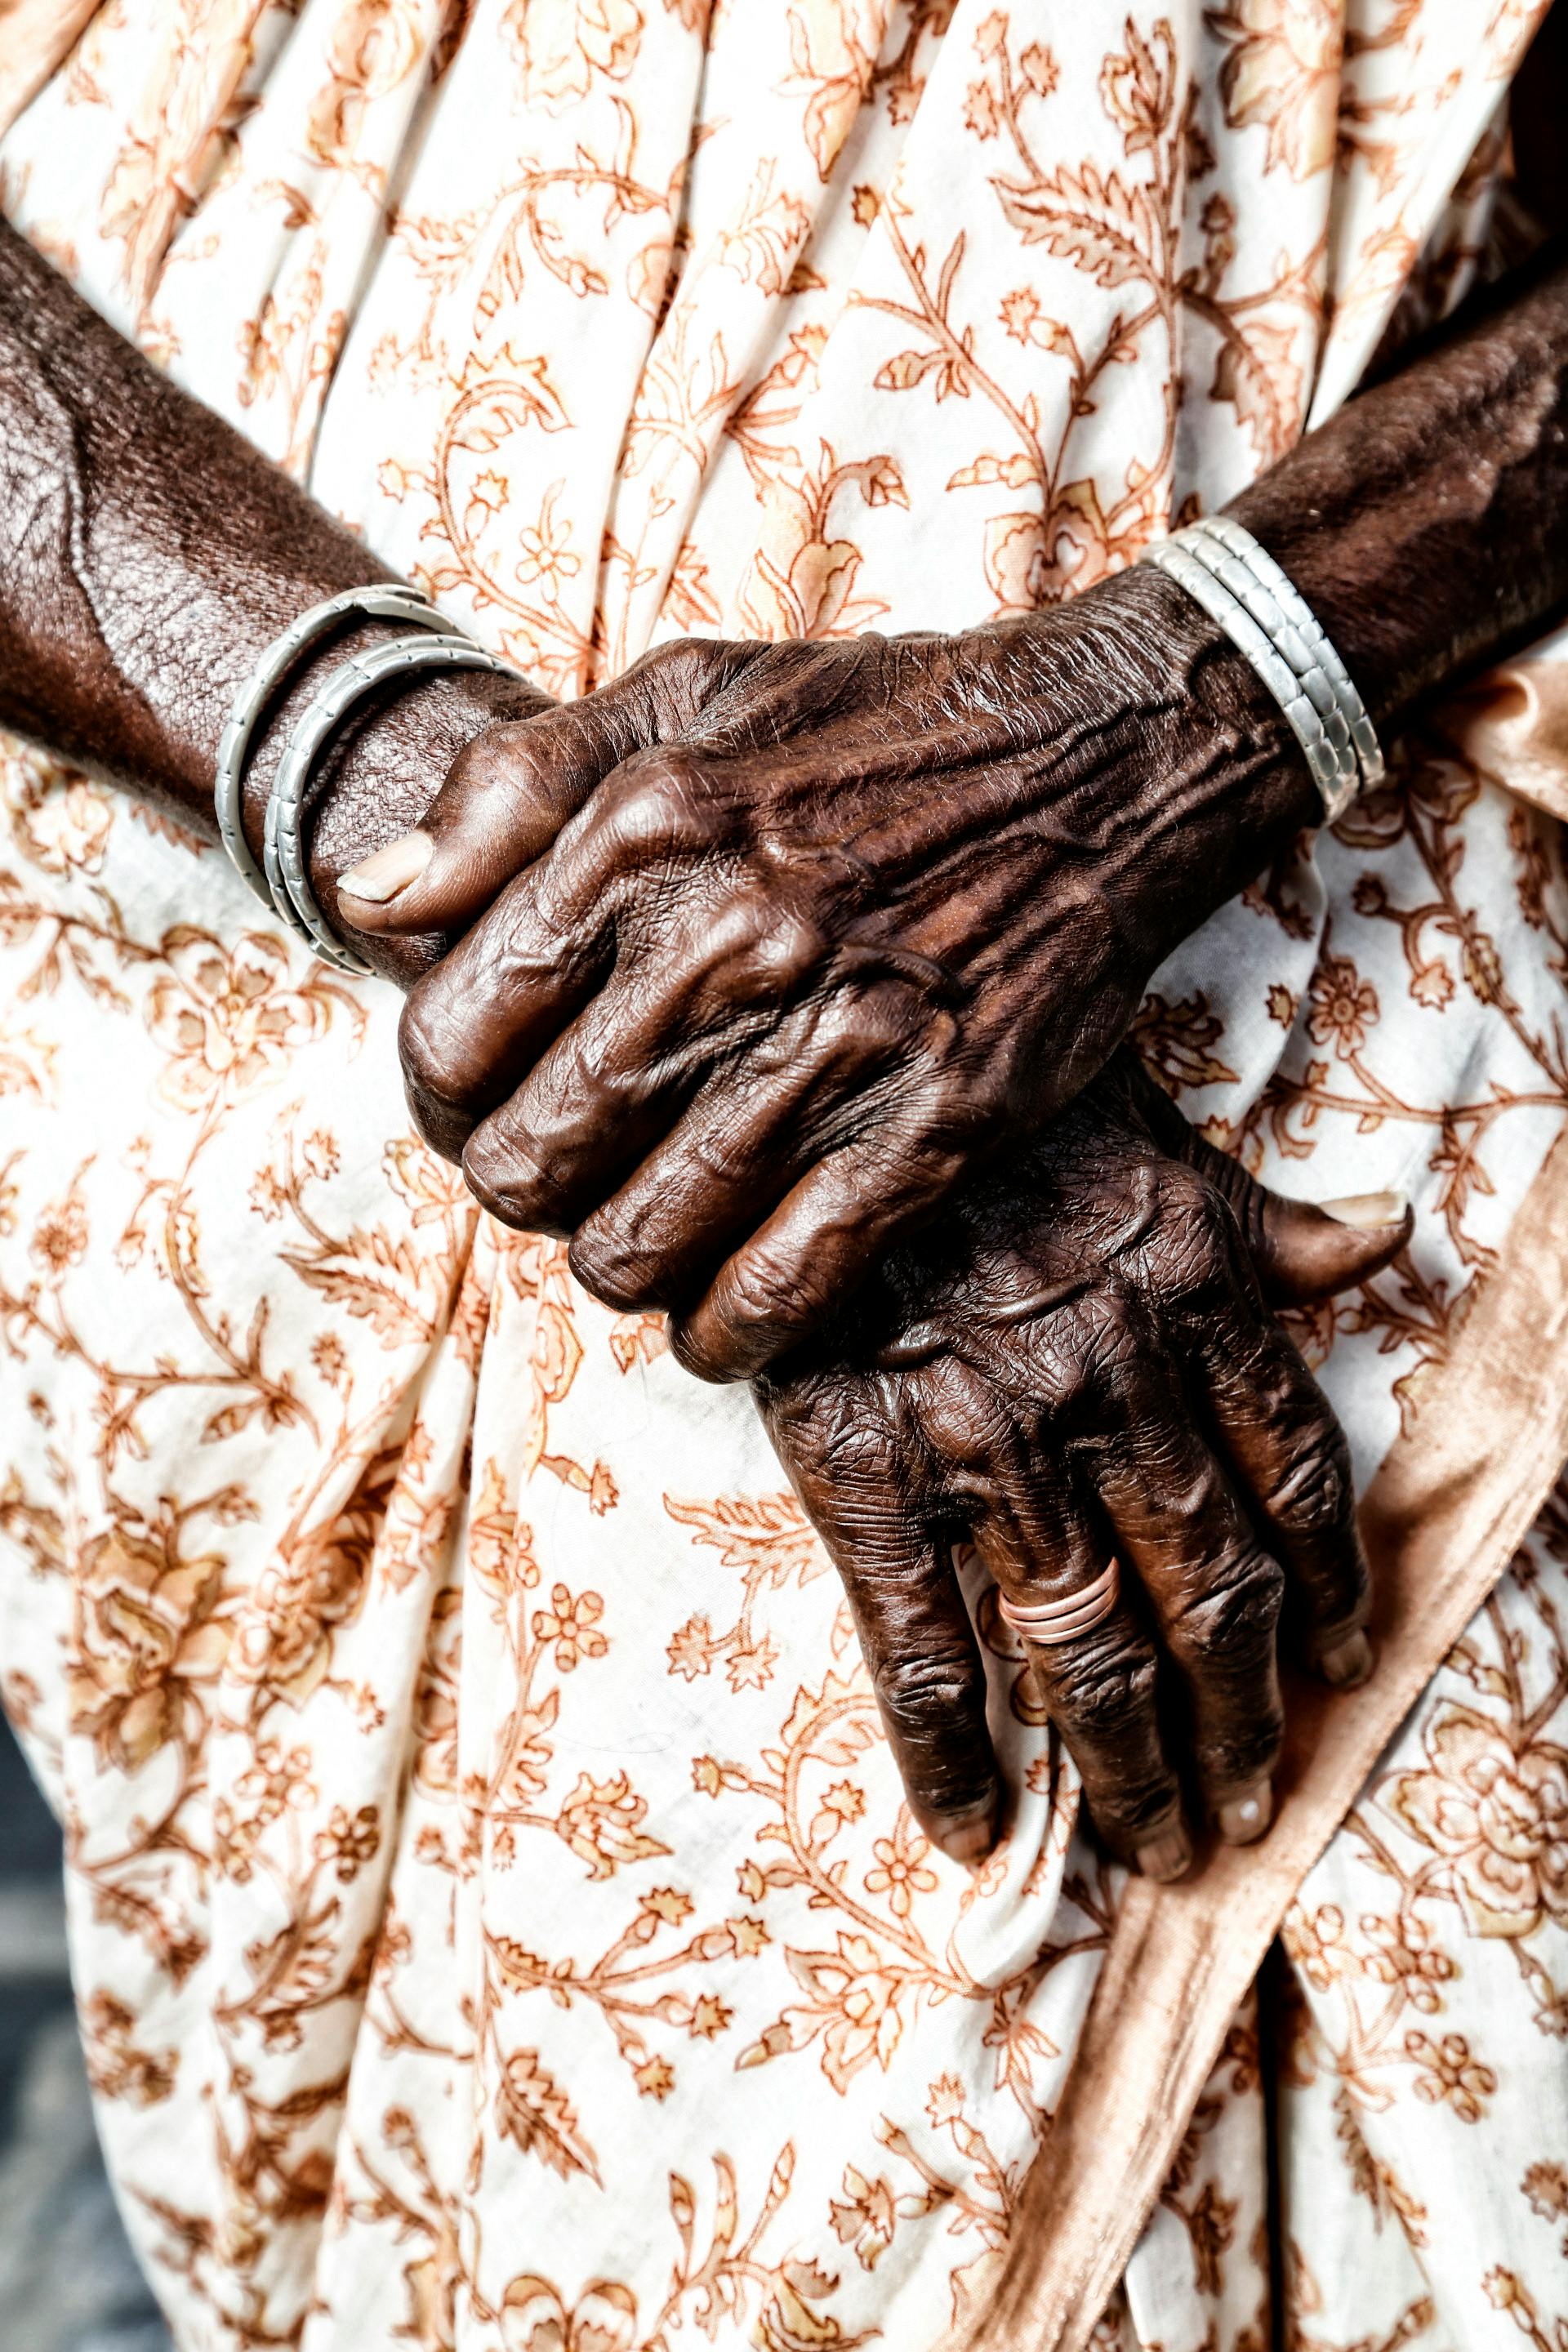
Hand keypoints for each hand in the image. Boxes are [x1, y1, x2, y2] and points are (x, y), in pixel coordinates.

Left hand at [345, 573, 1317, 1377]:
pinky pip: (778, 1289)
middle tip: (568, 1172)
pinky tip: (723, 1316)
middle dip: (524, 1190)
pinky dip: (726, 1332)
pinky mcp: (934, 1124)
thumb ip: (507, 790)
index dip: (441, 1100)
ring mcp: (836, 1041)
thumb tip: (370, 904)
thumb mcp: (679, 696)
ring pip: (634, 1247)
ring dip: (619, 1266)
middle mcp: (725, 940)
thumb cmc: (874, 729)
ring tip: (645, 1232)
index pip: (445, 1040)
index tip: (485, 1102)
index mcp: (639, 832)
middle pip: (524, 1164)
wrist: (1102, 755)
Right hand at [750, 1051, 1409, 1875]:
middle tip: (1247, 1813)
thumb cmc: (996, 1106)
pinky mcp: (864, 1474)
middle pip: (1209, 1599)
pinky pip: (920, 1648)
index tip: (1336, 1666)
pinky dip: (949, 1755)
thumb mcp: (1159, 1143)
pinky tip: (972, 1831)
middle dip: (1240, 1725)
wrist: (816, 1070)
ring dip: (1132, 1769)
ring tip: (1161, 1845)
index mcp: (1193, 1308)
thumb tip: (1387, 1231)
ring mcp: (986, 1445)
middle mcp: (1109, 1393)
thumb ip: (1271, 1223)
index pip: (1296, 1481)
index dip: (1326, 1590)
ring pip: (1089, 1652)